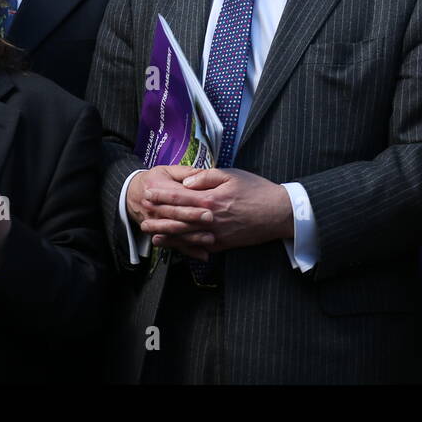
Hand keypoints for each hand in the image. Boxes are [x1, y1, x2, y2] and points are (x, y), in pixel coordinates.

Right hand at [125, 164, 214, 258]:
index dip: (192, 199)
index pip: (176, 195)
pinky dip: (188, 250)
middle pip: (175, 214)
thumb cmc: (153, 181)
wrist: (130, 195)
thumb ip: (186, 172)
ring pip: (174, 232)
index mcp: (157, 187)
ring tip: (209, 238)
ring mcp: (154, 222)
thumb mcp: (167, 171)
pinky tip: (202, 254)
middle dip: (193, 217)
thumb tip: (203, 174)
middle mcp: (154, 207)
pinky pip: (174, 244)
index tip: (209, 202)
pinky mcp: (157, 234)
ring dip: (192, 236)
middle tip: (210, 218)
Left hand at [147, 167, 292, 257]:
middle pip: (178, 218)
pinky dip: (183, 246)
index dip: (162, 195)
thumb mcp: (232, 175)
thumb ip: (207, 178)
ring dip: (166, 234)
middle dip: (158, 216)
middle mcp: (210, 219)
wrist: (278, 213)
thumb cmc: (257, 190)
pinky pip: (198, 247)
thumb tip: (186, 181)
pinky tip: (173, 245)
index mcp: (211, 199)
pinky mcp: (222, 245)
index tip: (148, 193)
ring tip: (151, 233)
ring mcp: (216, 234)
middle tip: (142, 214)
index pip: (180, 197)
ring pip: (185, 236)